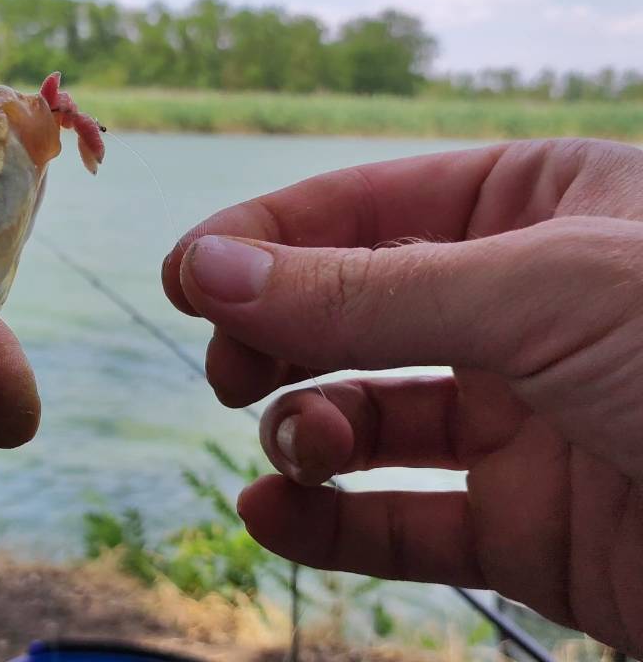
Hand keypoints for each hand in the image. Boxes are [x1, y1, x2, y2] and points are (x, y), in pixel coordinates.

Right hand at [161, 139, 642, 654]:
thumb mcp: (543, 294)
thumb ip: (366, 288)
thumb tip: (211, 267)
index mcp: (549, 212)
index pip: (372, 205)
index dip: (271, 236)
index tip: (186, 277)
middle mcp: (532, 313)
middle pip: (357, 312)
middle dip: (283, 335)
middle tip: (229, 366)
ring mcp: (532, 423)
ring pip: (371, 417)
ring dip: (308, 428)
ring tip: (289, 442)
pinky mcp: (535, 530)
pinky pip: (402, 521)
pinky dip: (328, 520)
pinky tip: (274, 513)